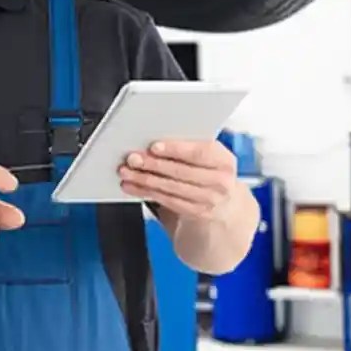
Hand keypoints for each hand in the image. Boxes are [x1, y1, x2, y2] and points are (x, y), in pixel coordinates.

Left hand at [118, 140, 237, 220]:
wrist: (225, 204)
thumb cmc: (208, 171)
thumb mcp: (207, 157)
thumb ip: (187, 146)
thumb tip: (153, 137)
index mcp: (223, 160)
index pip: (199, 152)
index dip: (175, 149)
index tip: (154, 146)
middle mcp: (220, 181)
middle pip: (181, 171)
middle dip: (153, 164)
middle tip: (132, 158)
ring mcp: (209, 199)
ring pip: (171, 187)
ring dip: (144, 179)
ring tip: (126, 172)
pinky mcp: (195, 213)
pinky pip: (166, 200)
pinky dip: (145, 192)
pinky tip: (132, 186)